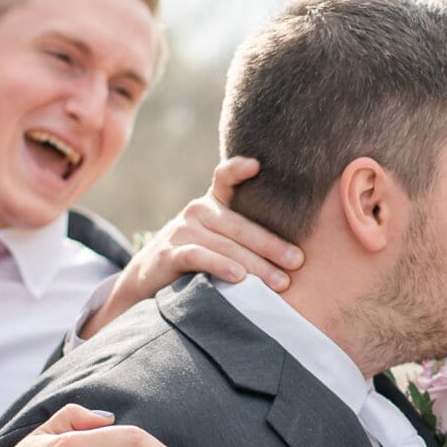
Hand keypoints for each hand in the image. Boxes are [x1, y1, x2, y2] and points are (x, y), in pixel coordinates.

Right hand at [82, 157, 300, 339]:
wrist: (148, 281)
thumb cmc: (198, 259)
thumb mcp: (218, 238)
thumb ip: (245, 232)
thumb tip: (299, 246)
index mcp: (213, 203)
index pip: (225, 178)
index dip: (238, 169)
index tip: (257, 165)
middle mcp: (197, 211)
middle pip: (239, 225)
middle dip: (272, 245)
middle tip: (298, 262)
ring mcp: (181, 231)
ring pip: (225, 245)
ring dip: (256, 265)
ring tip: (280, 282)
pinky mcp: (168, 254)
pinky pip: (199, 257)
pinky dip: (220, 266)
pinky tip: (239, 278)